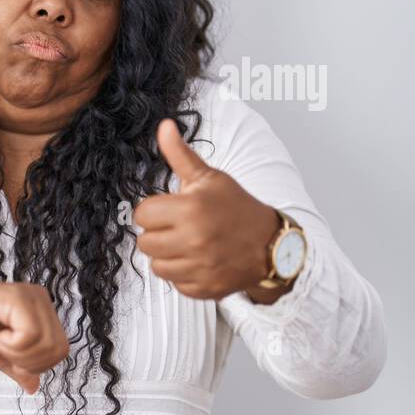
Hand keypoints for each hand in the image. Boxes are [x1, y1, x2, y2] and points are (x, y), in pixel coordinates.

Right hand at [0, 276, 68, 393]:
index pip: (60, 350)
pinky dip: (10, 345)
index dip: (35, 365)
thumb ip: (19, 368)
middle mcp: (39, 299)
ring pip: (47, 344)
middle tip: (1, 349)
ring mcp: (29, 296)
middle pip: (58, 349)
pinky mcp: (16, 298)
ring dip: (16, 353)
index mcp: (40, 311)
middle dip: (28, 362)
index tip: (7, 355)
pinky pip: (30, 336)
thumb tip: (34, 386)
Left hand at [132, 119, 280, 300]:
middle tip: (179, 227)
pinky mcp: (204, 288)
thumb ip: (180, 155)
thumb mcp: (210, 178)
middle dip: (158, 233)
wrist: (273, 245)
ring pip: (156, 265)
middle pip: (144, 242)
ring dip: (167, 256)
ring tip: (188, 244)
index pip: (142, 215)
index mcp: (190, 209)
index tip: (170, 210)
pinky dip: (183, 274)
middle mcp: (193, 240)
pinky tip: (198, 261)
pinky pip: (174, 283)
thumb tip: (164, 126)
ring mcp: (199, 267)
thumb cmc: (237, 207)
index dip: (153, 211)